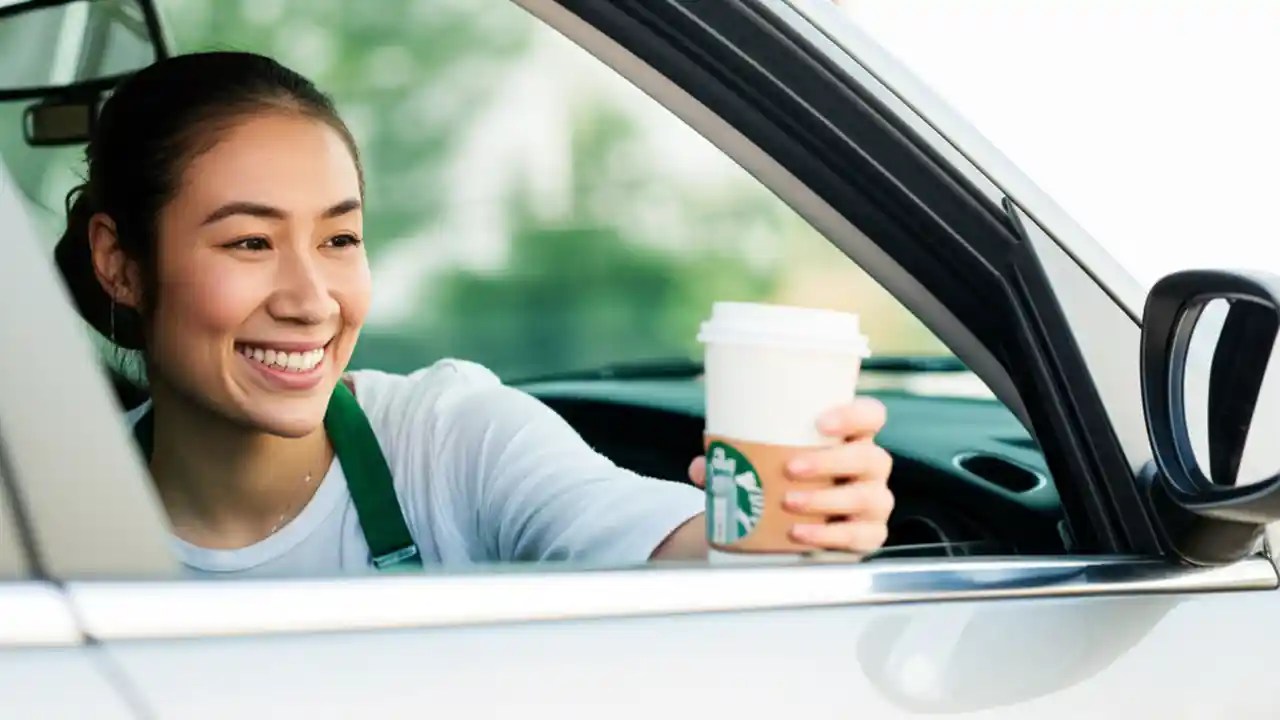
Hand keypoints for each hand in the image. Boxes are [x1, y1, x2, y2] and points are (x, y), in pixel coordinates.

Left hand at [688, 397, 893, 553]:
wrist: (796, 524)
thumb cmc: (786, 480)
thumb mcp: (764, 464)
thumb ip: (733, 461)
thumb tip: (702, 467)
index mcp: (851, 437)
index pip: (871, 415)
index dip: (855, 414)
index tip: (820, 422)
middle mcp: (870, 467)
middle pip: (871, 457)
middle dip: (831, 461)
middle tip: (791, 467)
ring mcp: (874, 502)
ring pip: (869, 497)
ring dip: (826, 499)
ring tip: (789, 502)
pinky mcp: (870, 535)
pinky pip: (861, 536)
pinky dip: (829, 535)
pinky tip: (801, 533)